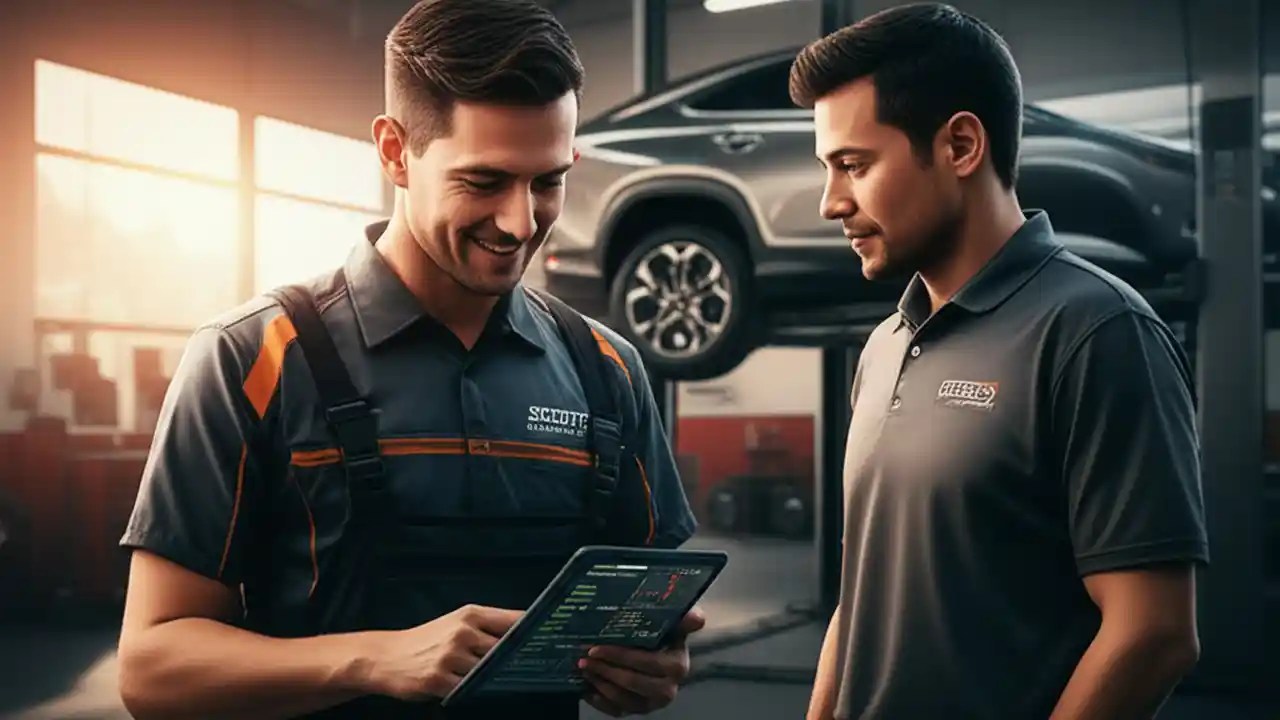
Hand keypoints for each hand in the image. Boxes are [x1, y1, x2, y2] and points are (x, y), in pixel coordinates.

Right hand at [367, 604, 522, 701]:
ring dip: (491, 679)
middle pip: (505, 650)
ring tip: (492, 680)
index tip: (548, 641)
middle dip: (515, 661)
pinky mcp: (438, 679)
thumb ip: (486, 628)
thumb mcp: (455, 623)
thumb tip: (521, 636)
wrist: (386, 656)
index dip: (532, 632)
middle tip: (528, 668)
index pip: (513, 620)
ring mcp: (450, 656)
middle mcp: (463, 632)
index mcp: (470, 615)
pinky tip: (468, 689)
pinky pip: (467, 690)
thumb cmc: (426, 640)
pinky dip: (472, 691)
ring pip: (488, 672)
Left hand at [580, 606, 706, 716]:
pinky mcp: (640, 711)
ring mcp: (653, 703)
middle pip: (632, 682)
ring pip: (623, 699)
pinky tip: (586, 688)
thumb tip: (698, 618)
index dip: (620, 656)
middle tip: (584, 658)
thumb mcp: (675, 624)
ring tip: (584, 669)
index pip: (646, 663)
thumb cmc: (667, 635)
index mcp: (677, 667)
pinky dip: (600, 702)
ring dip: (600, 684)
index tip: (596, 647)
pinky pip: (617, 712)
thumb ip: (684, 619)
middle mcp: (668, 690)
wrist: (665, 654)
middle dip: (606, 670)